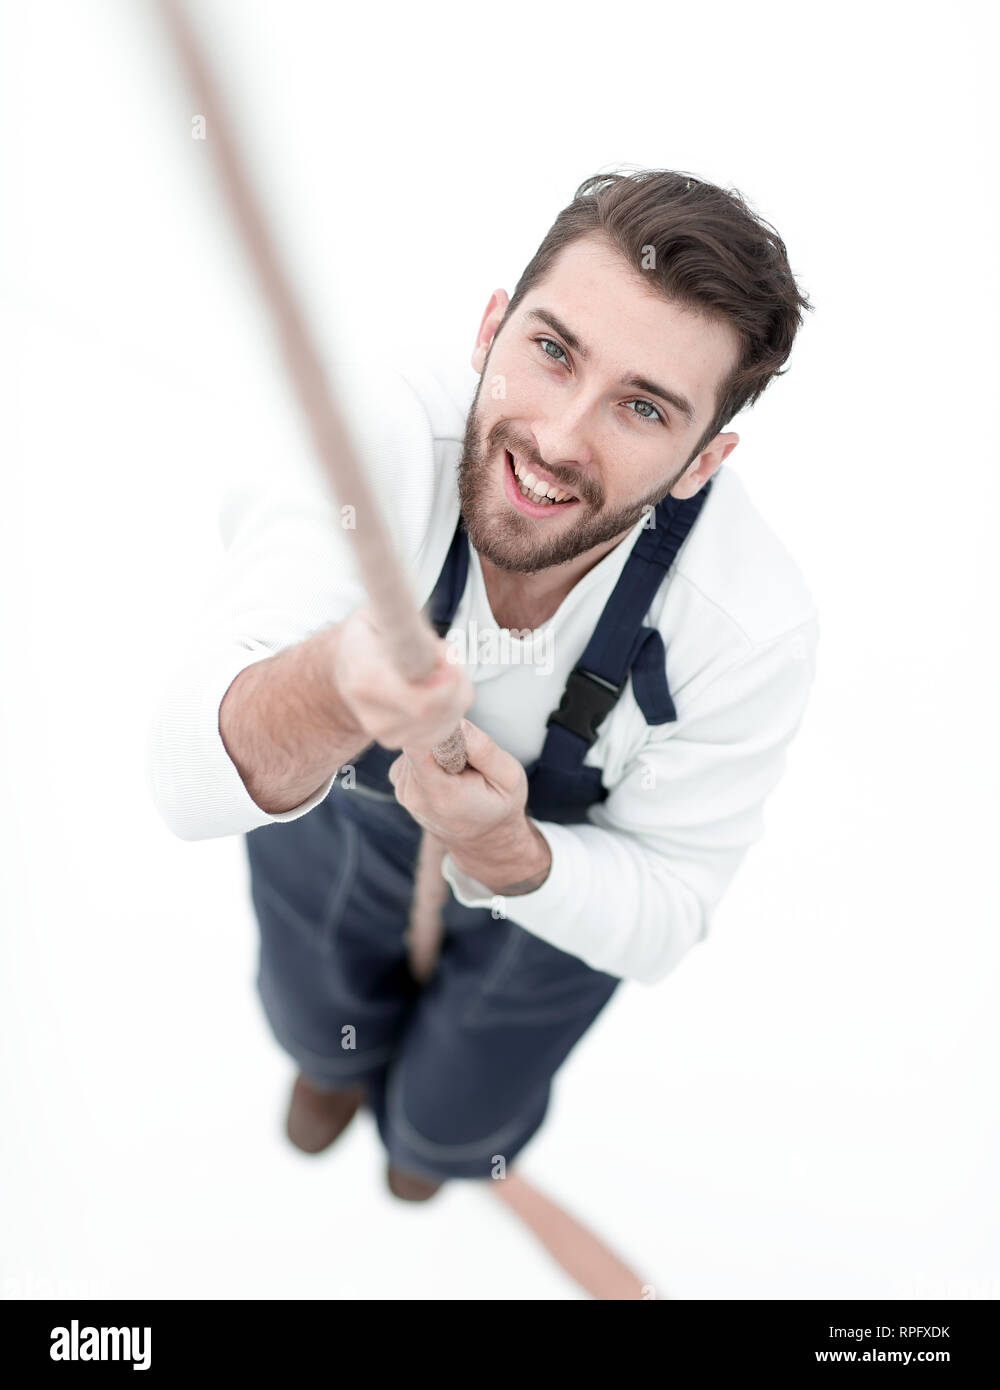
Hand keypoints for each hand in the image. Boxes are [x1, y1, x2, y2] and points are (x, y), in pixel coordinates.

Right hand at [334, 606, 474, 751]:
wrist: (348, 668)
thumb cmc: (368, 636)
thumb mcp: (379, 613)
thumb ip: (401, 620)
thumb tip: (424, 637)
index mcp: (368, 683)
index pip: (423, 702)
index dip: (449, 676)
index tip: (445, 651)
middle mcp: (376, 718)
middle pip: (442, 709)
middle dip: (455, 675)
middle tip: (442, 651)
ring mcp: (390, 736)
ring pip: (450, 717)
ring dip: (456, 688)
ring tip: (435, 667)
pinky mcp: (406, 743)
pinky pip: (449, 726)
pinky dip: (453, 704)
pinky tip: (436, 686)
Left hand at [388, 719, 551, 894]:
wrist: (482, 840)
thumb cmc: (498, 806)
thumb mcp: (509, 778)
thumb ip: (484, 749)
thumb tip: (457, 722)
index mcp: (441, 794)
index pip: (418, 746)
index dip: (435, 727)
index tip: (456, 728)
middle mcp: (414, 795)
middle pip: (417, 741)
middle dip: (442, 737)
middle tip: (467, 755)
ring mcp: (402, 791)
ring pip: (413, 744)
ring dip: (435, 747)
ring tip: (458, 767)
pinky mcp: (398, 784)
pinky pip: (409, 753)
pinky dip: (428, 754)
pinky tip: (445, 770)